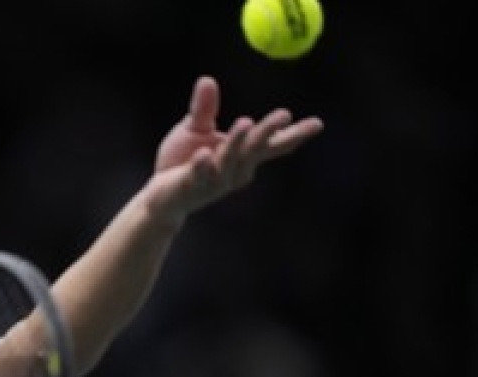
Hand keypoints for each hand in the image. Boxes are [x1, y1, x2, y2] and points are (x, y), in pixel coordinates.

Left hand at [143, 75, 323, 223]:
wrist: (160, 196)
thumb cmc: (182, 162)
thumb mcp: (194, 130)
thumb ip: (205, 109)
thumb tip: (207, 79)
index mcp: (242, 156)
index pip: (272, 144)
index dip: (294, 134)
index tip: (317, 123)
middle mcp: (234, 170)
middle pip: (254, 149)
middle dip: (268, 132)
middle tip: (284, 114)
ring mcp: (214, 180)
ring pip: (230, 160)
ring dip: (238, 143)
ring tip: (246, 122)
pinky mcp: (192, 187)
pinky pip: (199, 176)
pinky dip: (204, 166)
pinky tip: (205, 154)